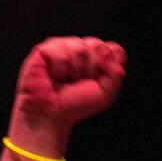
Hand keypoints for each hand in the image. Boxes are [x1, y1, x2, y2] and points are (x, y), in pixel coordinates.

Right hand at [10, 36, 125, 142]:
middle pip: (98, 45)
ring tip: (66, 79)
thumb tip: (113, 51)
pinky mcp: (46, 49)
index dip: (108, 65)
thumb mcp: (105, 94)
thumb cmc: (75, 105)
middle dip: (92, 68)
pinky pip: (61, 51)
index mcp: (97, 58)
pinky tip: (55, 75)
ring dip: (75, 70)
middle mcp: (81, 49)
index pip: (114, 49)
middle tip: (79, 81)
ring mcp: (63, 46)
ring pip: (80, 47)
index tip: (98, 80)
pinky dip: (60, 68)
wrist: (51, 114)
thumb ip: (116, 74)